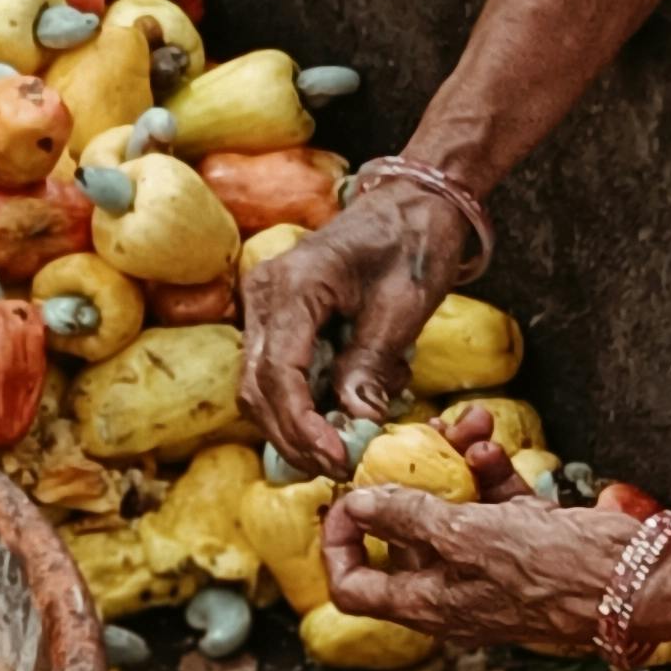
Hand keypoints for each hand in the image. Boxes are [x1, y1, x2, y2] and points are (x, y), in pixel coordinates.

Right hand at [240, 185, 473, 476]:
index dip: (302, 426)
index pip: (279, 374)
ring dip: (297, 426)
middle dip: (294, 437)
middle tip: (339, 467)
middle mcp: (264, 295)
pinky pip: (278, 374)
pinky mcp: (278, 319)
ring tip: (343, 447)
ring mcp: (265, 307)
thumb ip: (371, 365)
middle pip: (257, 389)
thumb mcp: (402, 307)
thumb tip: (355, 424)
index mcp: (293, 286)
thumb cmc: (413, 243)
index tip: (337, 458)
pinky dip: (305, 403)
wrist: (413, 203)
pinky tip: (342, 413)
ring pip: (260, 387)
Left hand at [322, 471, 630, 654]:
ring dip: (451, 462)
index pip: (354, 587)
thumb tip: (357, 503)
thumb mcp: (468, 538)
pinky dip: (490, 469)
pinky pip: (493, 500)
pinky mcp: (525, 540)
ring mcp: (490, 564)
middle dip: (403, 482)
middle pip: (402, 537)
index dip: (338, 543)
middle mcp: (452, 589)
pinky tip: (492, 441)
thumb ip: (408, 519)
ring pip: (450, 509)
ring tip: (465, 424)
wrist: (637, 579)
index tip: (345, 499)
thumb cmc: (553, 572)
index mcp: (428, 605)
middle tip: (404, 442)